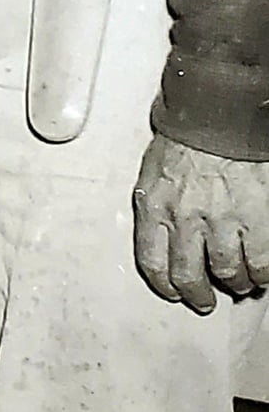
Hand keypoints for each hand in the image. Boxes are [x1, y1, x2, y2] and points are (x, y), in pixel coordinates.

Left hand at [133, 133, 268, 310]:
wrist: (220, 112)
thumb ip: (159, 204)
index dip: (164, 285)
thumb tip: (164, 236)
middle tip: (205, 299)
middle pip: (188, 276)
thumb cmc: (187, 136)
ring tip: (239, 282)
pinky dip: (262, 273)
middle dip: (197, 294)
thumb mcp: (156, 170)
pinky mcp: (258, 217)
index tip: (173, 291)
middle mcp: (185, 217)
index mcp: (155, 204)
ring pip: (228, 272)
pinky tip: (261, 271)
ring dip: (234, 282)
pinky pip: (262, 262)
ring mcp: (223, 219)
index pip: (152, 262)